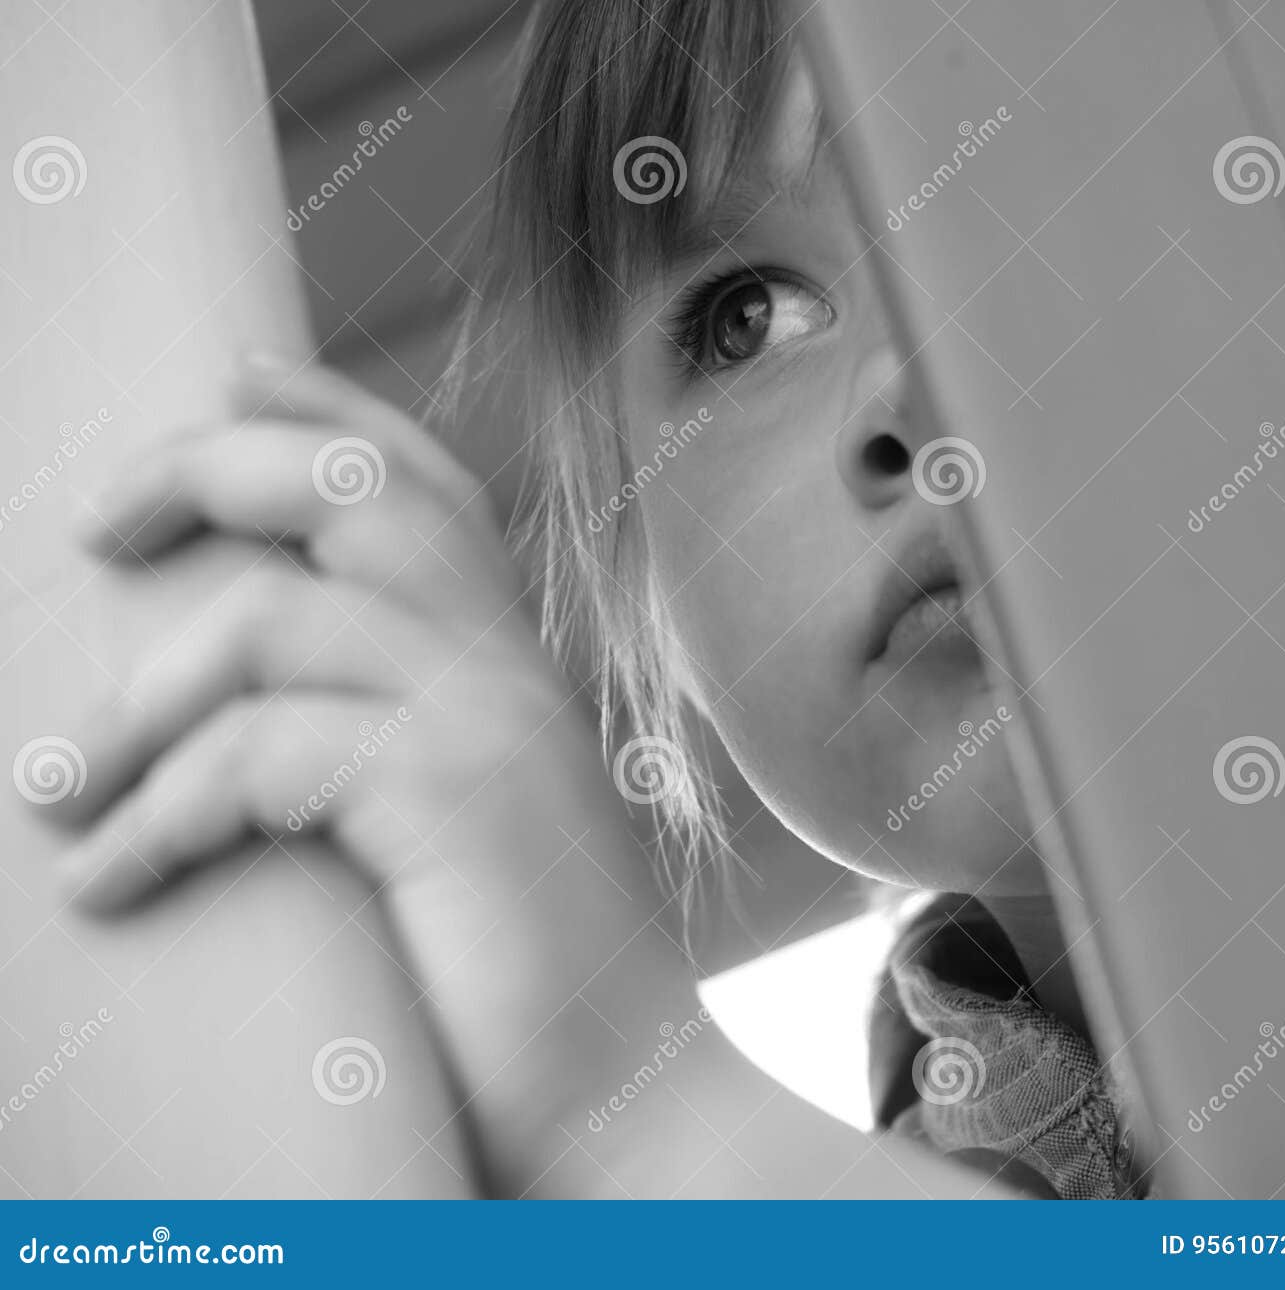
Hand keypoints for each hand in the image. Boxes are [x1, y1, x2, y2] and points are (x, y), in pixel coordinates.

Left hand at [41, 356, 697, 1191]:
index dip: (325, 410)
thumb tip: (268, 724)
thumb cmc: (527, 985)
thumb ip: (405, 746)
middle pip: (353, 493)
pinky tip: (108, 882)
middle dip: (208, 472)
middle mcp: (509, 668)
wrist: (633, 1102)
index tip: (228, 379)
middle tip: (95, 528)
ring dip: (139, 697)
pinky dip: (159, 814)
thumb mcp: (468, 832)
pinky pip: (263, 755)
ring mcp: (488, 724)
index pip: (426, 485)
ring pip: (282, 616)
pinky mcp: (452, 802)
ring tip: (56, 787)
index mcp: (511, 665)